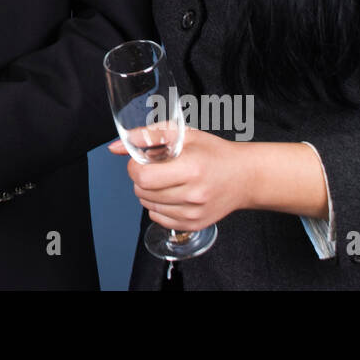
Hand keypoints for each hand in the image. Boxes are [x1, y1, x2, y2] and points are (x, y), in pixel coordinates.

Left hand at [108, 127, 250, 230]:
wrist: (244, 177)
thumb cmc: (214, 153)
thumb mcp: (183, 135)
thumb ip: (147, 136)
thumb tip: (115, 147)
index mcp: (190, 168)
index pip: (142, 176)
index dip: (134, 167)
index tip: (142, 161)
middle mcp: (193, 194)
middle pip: (142, 192)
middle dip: (141, 178)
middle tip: (156, 169)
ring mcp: (194, 213)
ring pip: (148, 206)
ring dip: (149, 192)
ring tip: (167, 181)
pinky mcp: (194, 224)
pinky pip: (158, 218)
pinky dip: (158, 206)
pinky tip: (172, 194)